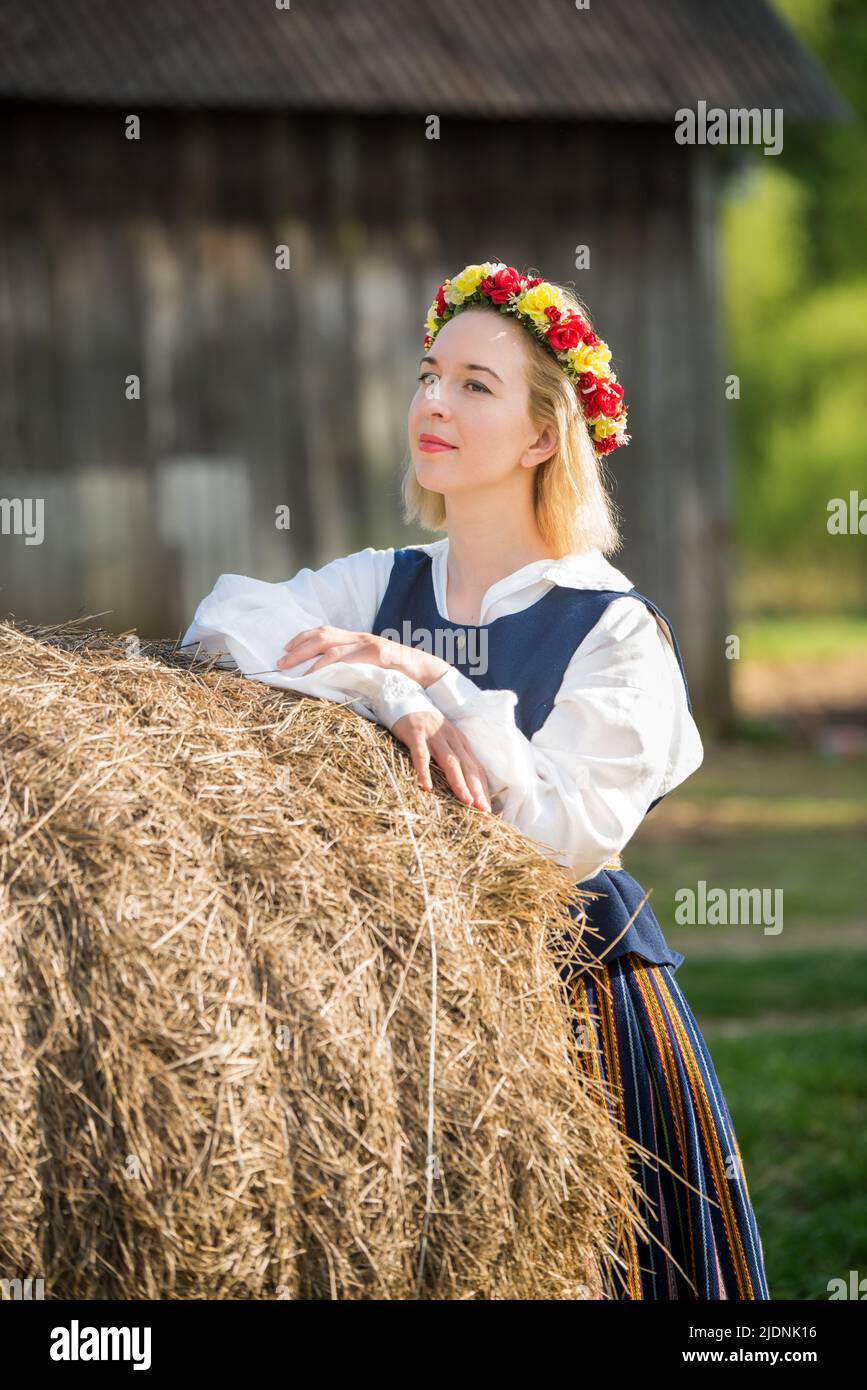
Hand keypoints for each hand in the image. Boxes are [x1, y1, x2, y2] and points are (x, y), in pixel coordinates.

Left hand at [276, 625, 449, 687]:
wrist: (427, 671)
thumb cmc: (398, 673)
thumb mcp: (370, 667)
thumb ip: (352, 668)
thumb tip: (329, 680)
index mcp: (356, 639)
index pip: (324, 632)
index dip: (302, 639)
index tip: (285, 650)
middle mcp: (359, 637)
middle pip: (321, 635)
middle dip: (297, 648)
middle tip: (279, 662)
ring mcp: (368, 644)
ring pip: (330, 646)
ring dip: (307, 658)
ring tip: (292, 671)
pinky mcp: (377, 654)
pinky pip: (348, 659)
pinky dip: (329, 666)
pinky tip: (317, 674)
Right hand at [391, 709, 491, 812]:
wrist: (406, 701)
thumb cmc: (427, 727)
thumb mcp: (445, 740)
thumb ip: (454, 757)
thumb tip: (462, 784)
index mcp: (460, 743)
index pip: (476, 768)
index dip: (482, 788)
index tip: (487, 808)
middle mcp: (452, 740)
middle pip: (468, 767)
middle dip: (477, 789)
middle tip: (483, 810)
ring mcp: (434, 737)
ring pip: (450, 762)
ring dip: (459, 782)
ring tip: (466, 801)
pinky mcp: (416, 735)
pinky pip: (421, 756)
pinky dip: (425, 772)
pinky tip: (427, 787)